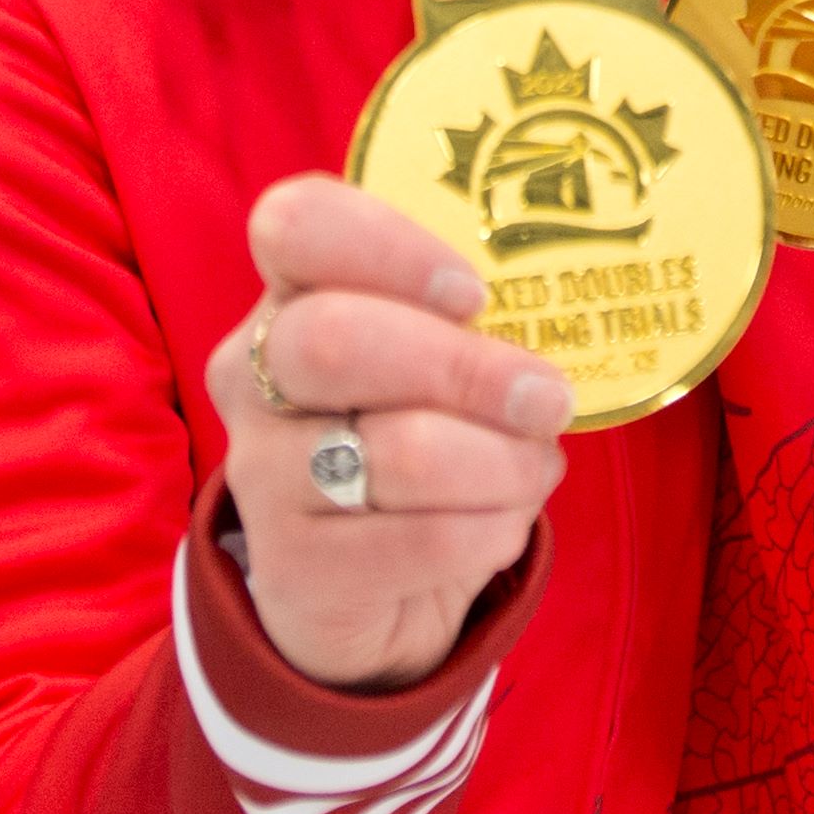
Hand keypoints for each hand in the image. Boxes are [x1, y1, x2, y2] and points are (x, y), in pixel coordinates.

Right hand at [205, 177, 575, 691]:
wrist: (368, 588)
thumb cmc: (419, 435)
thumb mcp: (437, 363)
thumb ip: (472, 328)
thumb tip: (559, 325)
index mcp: (290, 293)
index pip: (296, 226)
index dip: (388, 248)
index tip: (474, 294)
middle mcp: (254, 373)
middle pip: (336, 338)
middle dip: (466, 368)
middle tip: (548, 397)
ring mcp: (260, 471)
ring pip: (394, 451)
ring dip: (499, 461)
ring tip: (537, 466)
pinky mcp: (291, 565)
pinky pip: (417, 539)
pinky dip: (486, 530)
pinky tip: (502, 524)